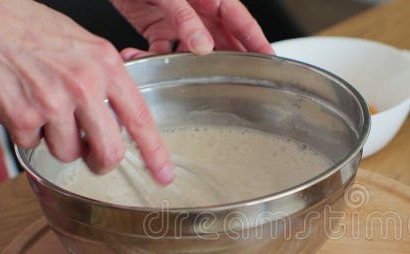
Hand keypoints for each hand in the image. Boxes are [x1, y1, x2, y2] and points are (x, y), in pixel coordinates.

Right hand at [0, 0, 174, 183]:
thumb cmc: (24, 27)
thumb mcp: (81, 44)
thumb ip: (103, 78)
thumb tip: (117, 113)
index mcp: (105, 65)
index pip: (140, 118)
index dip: (155, 153)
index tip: (164, 175)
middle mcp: (84, 84)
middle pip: (109, 151)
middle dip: (100, 162)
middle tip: (91, 157)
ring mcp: (54, 102)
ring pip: (68, 153)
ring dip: (55, 142)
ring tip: (41, 111)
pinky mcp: (23, 115)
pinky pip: (32, 146)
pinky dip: (24, 133)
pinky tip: (18, 105)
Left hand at [111, 0, 273, 58]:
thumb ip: (186, 19)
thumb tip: (204, 48)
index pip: (244, 25)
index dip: (259, 45)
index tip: (272, 64)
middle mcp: (200, 12)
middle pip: (221, 43)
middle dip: (223, 65)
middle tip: (228, 86)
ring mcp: (179, 21)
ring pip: (190, 53)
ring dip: (179, 65)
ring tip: (170, 73)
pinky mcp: (156, 26)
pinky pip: (160, 50)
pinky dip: (148, 59)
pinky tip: (137, 58)